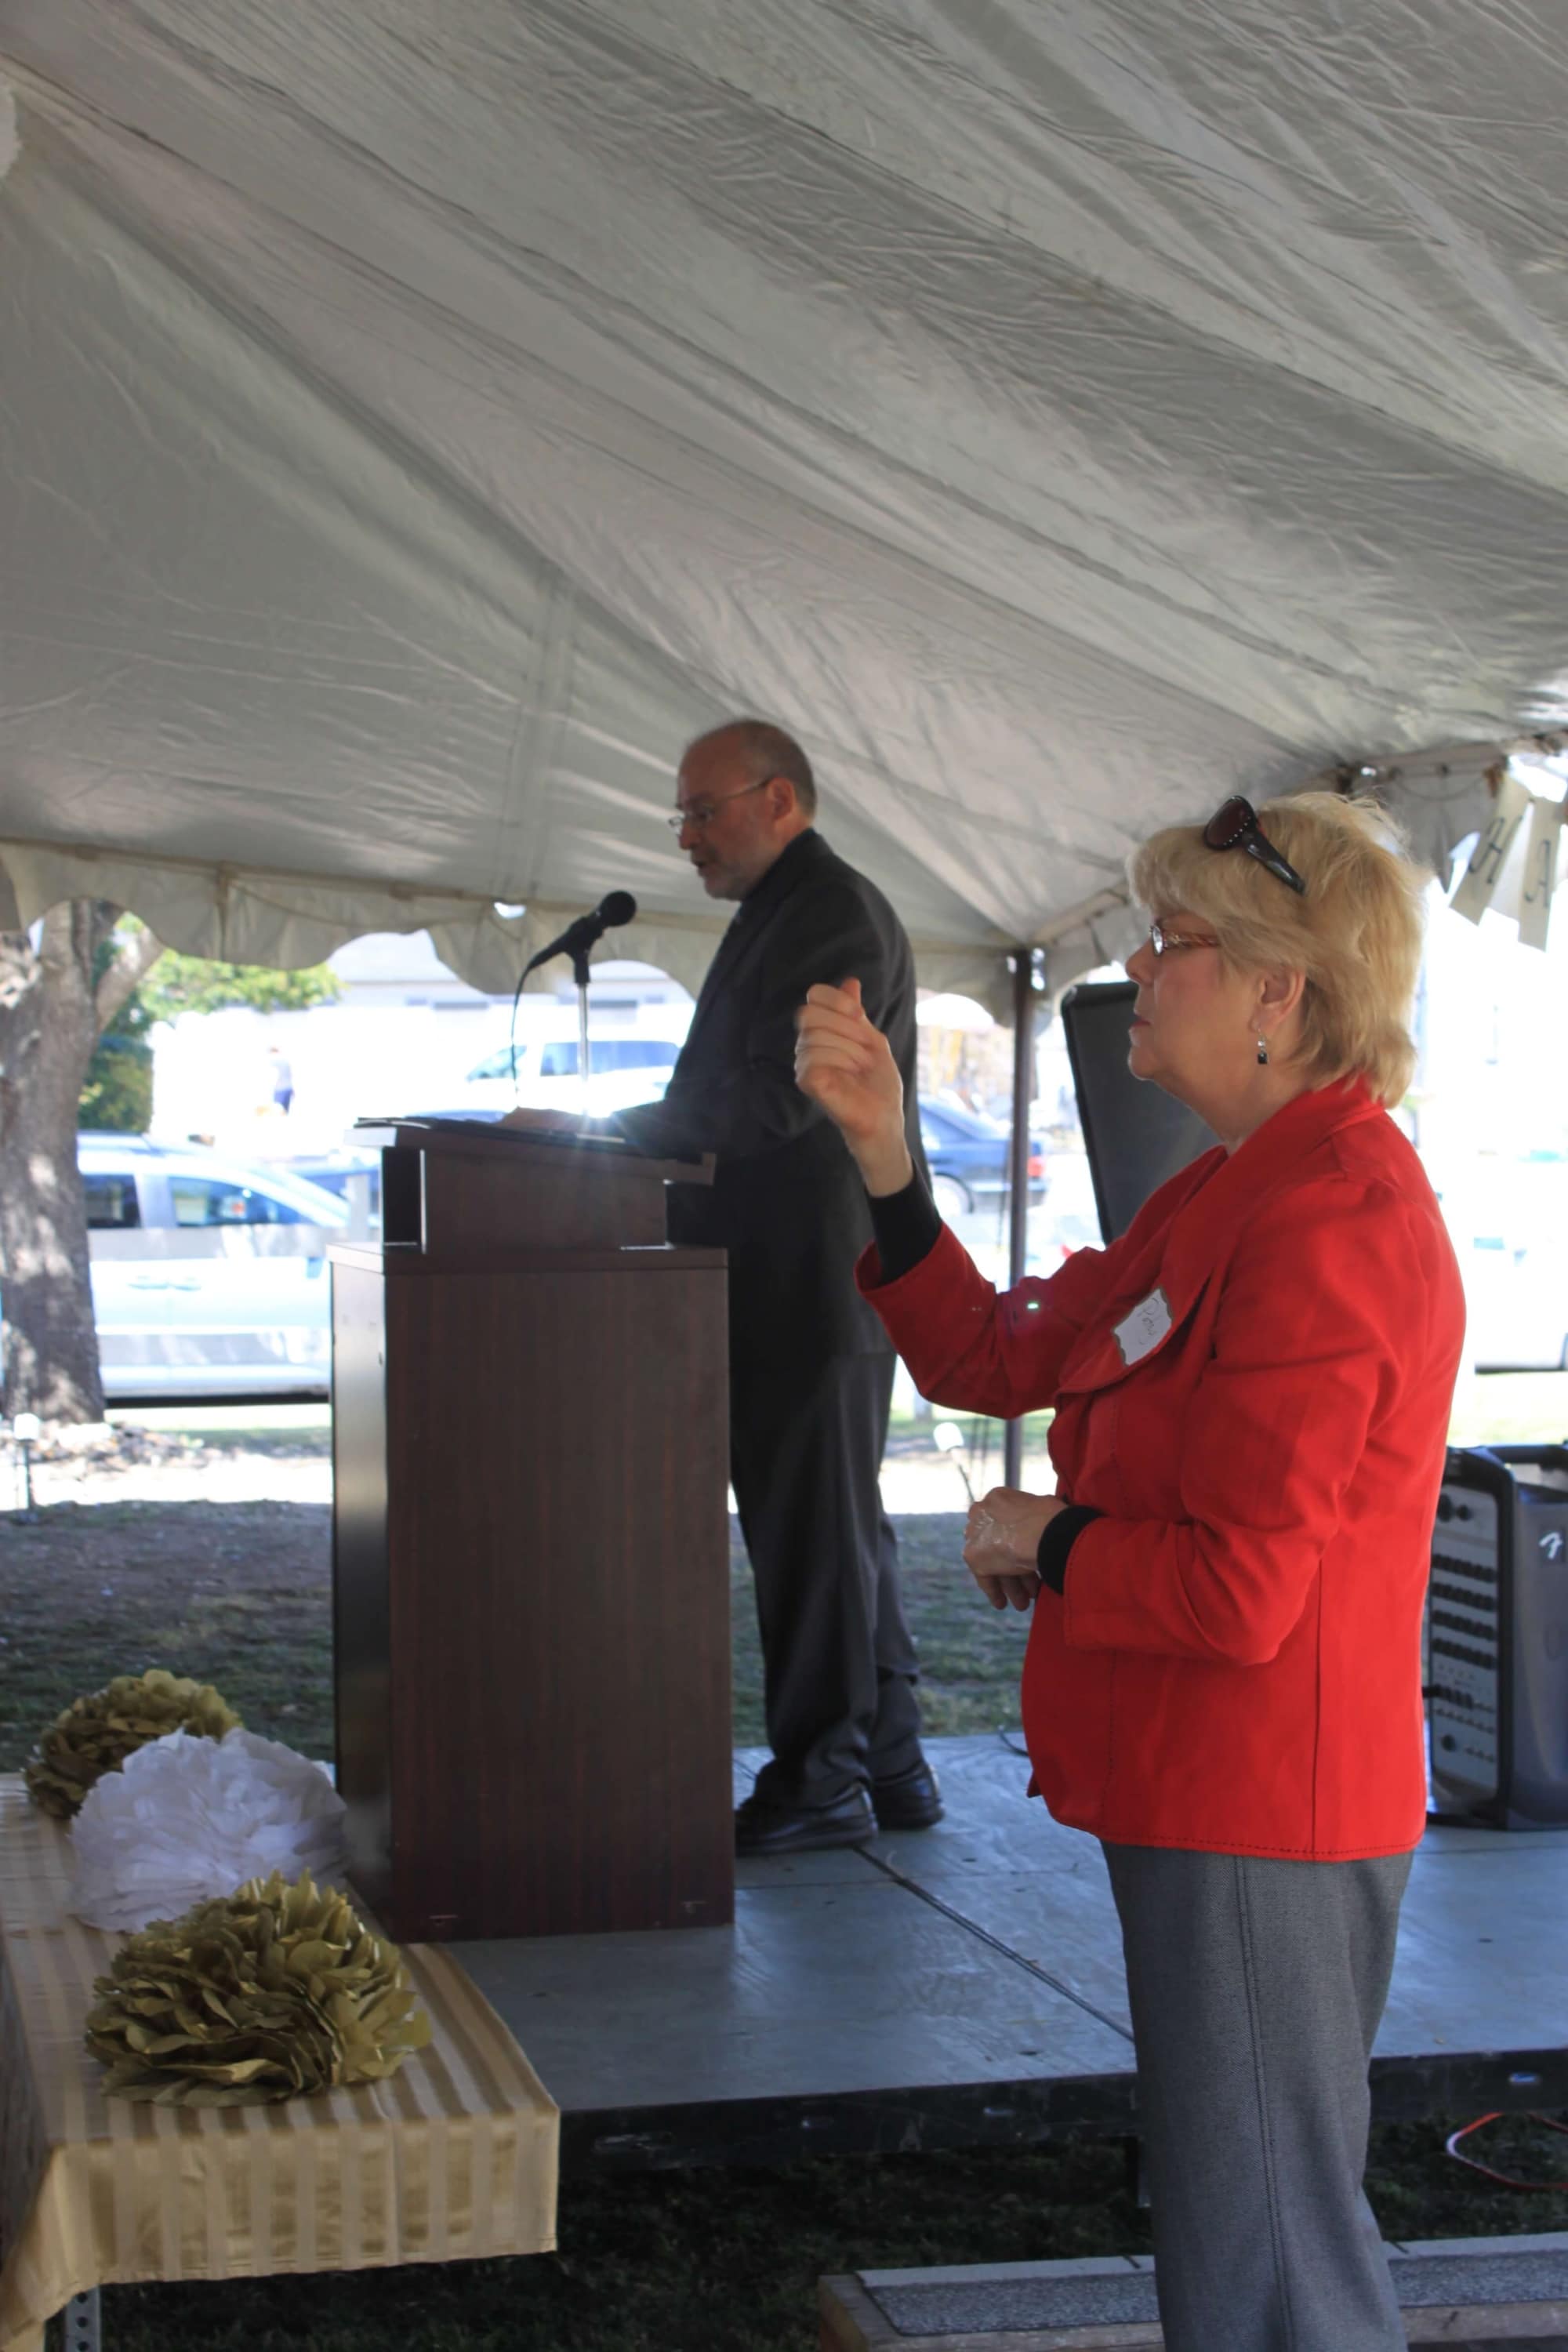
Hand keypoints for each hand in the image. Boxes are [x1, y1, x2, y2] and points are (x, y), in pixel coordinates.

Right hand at [794, 978, 911, 1194]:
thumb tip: (851, 982)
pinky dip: (840, 1066)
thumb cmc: (878, 1084)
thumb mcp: (873, 1040)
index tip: (859, 1017)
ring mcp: (804, 1064)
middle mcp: (807, 1045)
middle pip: (812, 1014)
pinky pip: (815, 1059)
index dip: (837, 1001)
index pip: (815, 995)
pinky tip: (848, 1079)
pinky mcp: (807, 1081)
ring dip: (850, 1053)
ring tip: (859, 1071)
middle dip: (847, 1031)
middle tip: (864, 1055)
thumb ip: (856, 1014)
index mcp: (823, 1030)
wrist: (885, 1117)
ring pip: (816, 1038)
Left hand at [963, 1486, 1062, 1611]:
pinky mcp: (973, 1555)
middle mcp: (982, 1513)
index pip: (1004, 1525)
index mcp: (998, 1497)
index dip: (1017, 1546)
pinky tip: (1001, 1604)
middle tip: (1028, 1589)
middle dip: (1014, 1570)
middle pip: (998, 1545)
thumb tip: (1045, 1521)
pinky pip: (984, 1577)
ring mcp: (976, 1533)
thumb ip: (1035, 1516)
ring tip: (1022, 1603)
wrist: (1042, 1532)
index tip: (1026, 1561)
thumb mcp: (1046, 1508)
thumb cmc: (1053, 1519)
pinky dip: (994, 1591)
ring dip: (1010, 1585)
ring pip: (994, 1563)